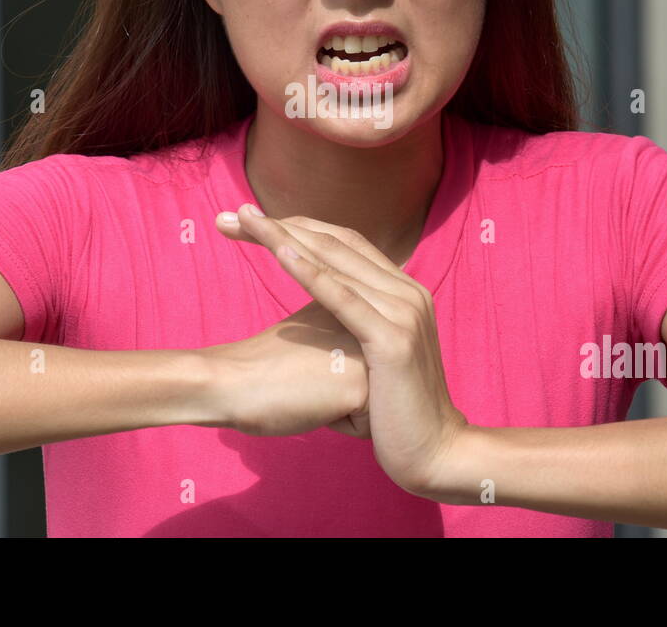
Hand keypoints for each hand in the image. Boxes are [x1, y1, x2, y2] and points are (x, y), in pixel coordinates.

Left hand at [217, 203, 470, 496]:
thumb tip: (318, 317)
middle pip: (334, 243)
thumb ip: (350, 328)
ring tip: (247, 220)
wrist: (434, 452)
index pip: (342, 242)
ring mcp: (403, 311)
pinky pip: (342, 296)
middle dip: (281, 225)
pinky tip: (278, 251)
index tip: (249, 221)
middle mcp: (406, 290)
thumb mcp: (370, 357)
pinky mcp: (393, 338)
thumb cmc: (393, 410)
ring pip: (335, 262)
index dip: (296, 226)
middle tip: (233, 214)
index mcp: (399, 290)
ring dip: (286, 238)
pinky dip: (308, 271)